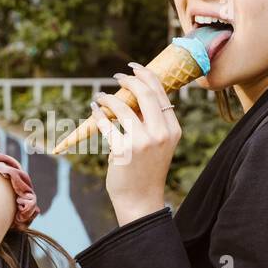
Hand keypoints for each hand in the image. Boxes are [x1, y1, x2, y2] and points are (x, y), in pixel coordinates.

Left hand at [91, 62, 180, 225]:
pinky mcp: (124, 150)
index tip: (134, 67)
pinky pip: (107, 124)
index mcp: (173, 129)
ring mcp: (143, 142)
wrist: (140, 200)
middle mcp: (161, 133)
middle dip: (129, 80)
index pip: (161, 93)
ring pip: (123, 107)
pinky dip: (98, 114)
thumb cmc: (146, 170)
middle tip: (117, 76)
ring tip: (100, 96)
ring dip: (108, 98)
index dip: (146, 75)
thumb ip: (151, 121)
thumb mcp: (158, 144)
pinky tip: (94, 110)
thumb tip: (134, 94)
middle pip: (145, 93)